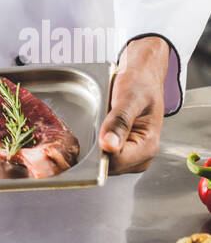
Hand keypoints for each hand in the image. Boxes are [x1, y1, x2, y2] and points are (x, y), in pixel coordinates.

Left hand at [99, 36, 169, 173]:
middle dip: (96, 149)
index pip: (116, 162)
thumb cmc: (140, 83)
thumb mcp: (129, 98)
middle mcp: (142, 156)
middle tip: (95, 123)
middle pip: (109, 166)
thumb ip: (119, 122)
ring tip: (99, 124)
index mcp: (148, 146)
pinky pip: (103, 157)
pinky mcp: (123, 152)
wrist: (142, 75)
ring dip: (95, 147)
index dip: (99, 150)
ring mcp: (132, 156)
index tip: (93, 131)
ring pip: (104, 163)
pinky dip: (96, 146)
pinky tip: (98, 129)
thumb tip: (109, 146)